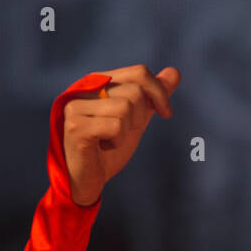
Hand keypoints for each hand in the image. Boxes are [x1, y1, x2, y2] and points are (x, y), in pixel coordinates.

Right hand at [63, 64, 179, 205]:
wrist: (86, 179)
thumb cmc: (108, 148)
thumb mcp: (136, 119)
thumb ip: (152, 96)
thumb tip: (175, 72)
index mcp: (98, 82)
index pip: (139, 73)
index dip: (159, 93)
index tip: (166, 113)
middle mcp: (84, 88)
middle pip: (135, 91)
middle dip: (141, 117)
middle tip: (125, 131)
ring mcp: (76, 106)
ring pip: (126, 107)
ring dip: (127, 131)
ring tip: (111, 139)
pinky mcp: (76, 126)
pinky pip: (115, 126)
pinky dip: (118, 141)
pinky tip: (103, 147)